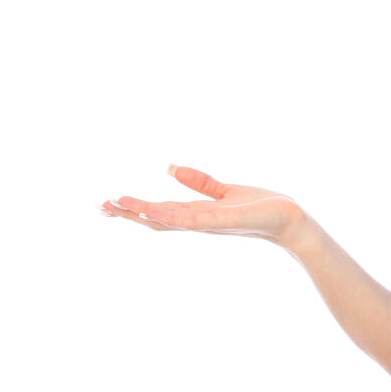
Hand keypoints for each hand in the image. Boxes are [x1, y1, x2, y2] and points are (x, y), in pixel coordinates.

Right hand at [99, 164, 305, 245]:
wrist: (290, 220)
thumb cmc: (261, 208)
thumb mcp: (224, 191)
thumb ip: (199, 182)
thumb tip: (169, 168)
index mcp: (196, 213)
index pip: (159, 212)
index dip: (134, 208)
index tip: (109, 202)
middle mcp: (198, 222)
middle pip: (156, 219)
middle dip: (128, 213)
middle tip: (100, 206)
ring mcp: (208, 223)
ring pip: (167, 220)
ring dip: (142, 213)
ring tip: (117, 204)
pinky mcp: (222, 221)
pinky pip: (191, 219)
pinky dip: (171, 216)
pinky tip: (152, 210)